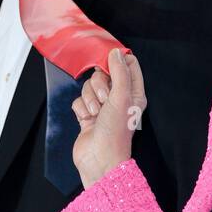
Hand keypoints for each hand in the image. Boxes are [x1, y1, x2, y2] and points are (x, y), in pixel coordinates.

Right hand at [71, 48, 146, 188]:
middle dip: (99, 85)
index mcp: (133, 93)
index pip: (129, 65)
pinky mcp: (87, 115)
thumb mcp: (121, 97)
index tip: (108, 63)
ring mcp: (102, 107)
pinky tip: (87, 119)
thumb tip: (116, 52)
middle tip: (104, 99)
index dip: (117, 61)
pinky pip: (79, 100)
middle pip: (103, 74)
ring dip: (89, 98)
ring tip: (96, 113)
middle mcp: (119, 99)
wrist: (99, 159)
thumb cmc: (115, 133)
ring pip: (89, 87)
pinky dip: (81, 108)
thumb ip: (119, 72)